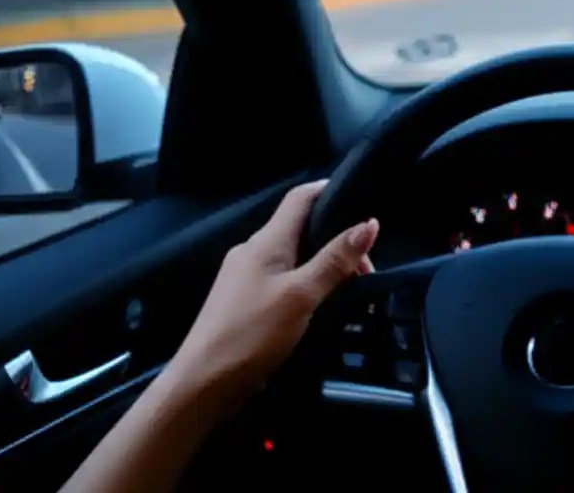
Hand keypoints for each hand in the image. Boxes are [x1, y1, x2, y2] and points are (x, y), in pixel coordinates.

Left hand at [165, 180, 379, 408]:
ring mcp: (245, 278)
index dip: (329, 190)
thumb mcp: (301, 294)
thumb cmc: (252, 333)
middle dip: (336, 240)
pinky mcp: (244, 303)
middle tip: (368, 269)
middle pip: (300, 229)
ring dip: (324, 266)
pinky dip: (308, 285)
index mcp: (265, 241)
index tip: (363, 198)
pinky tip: (322, 306)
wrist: (203, 383)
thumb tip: (370, 224)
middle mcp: (253, 252)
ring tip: (352, 289)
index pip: (299, 198)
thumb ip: (334, 259)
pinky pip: (284, 281)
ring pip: (294, 258)